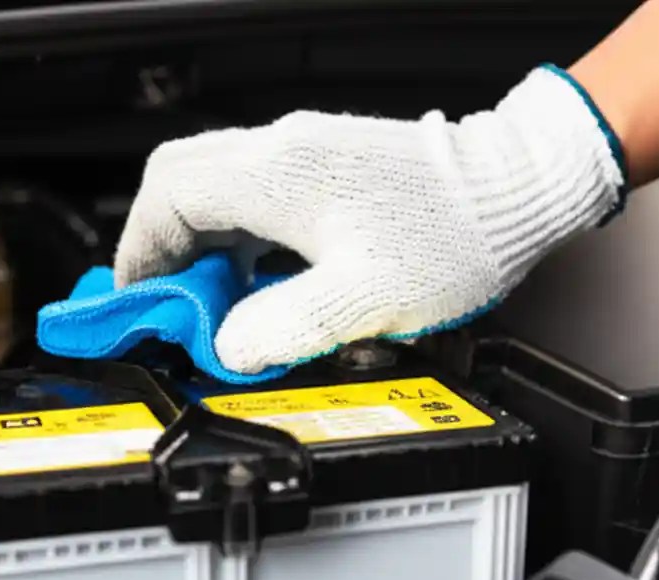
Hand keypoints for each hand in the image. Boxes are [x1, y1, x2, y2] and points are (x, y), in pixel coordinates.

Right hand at [114, 66, 625, 373]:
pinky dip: (231, 236)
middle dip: (157, 243)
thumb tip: (227, 347)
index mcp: (276, 175)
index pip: (167, 198)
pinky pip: (248, 194)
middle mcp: (280, 152)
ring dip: (195, 241)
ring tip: (210, 301)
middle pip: (176, 180)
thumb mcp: (361, 302)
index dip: (140, 254)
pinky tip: (252, 280)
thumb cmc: (454, 238)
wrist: (518, 190)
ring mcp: (301, 154)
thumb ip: (280, 328)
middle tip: (165, 302)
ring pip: (209, 184)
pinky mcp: (322, 167)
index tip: (142, 302)